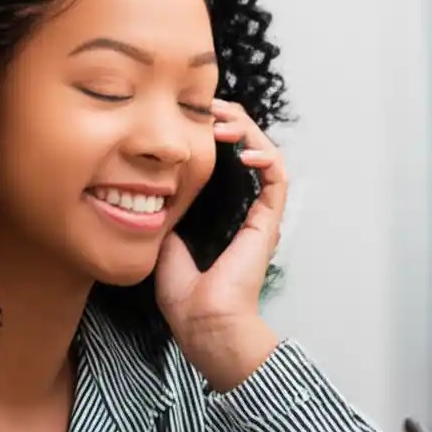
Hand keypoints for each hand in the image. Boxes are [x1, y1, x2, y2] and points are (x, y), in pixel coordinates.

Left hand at [154, 98, 286, 390]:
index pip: (228, 164)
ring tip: (223, 121)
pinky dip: (265, 156)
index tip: (194, 119)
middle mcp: (249, 213)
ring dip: (249, 131)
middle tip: (208, 107)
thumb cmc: (187, 302)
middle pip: (251, 151)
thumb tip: (154, 198)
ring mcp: (261, 216)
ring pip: (268, 155)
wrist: (204, 325)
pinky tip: (243, 150)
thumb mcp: (165, 248)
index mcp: (227, 218)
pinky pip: (277, 177)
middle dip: (232, 122)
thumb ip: (167, 220)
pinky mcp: (268, 221)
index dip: (216, 136)